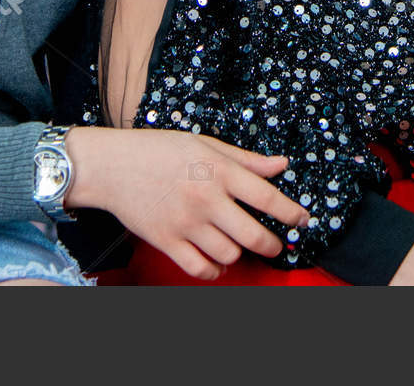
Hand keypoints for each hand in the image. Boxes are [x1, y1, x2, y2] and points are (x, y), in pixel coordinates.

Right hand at [64, 126, 311, 279]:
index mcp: (218, 170)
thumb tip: (281, 165)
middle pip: (253, 235)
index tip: (302, 221)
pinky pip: (200, 269)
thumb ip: (245, 159)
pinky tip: (216, 263)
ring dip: (239, 254)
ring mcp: (186, 223)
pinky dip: (214, 271)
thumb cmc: (157, 149)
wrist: (111, 165)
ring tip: (237, 245)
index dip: (292, 213)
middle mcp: (206, 198)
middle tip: (276, 245)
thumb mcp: (205, 143)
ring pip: (229, 254)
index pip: (267, 197)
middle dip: (272, 245)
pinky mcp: (166, 241)